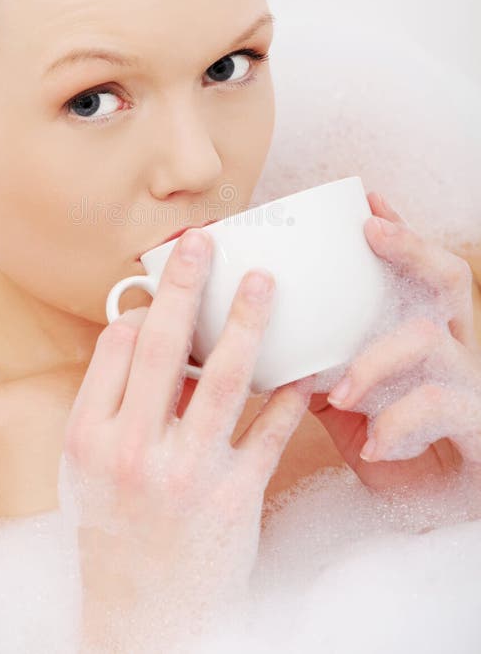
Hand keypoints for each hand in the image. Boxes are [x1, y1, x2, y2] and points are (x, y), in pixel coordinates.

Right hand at [62, 228, 310, 652]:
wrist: (143, 616)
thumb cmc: (114, 531)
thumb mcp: (86, 470)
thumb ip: (105, 402)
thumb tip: (137, 333)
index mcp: (91, 438)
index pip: (115, 349)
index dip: (143, 307)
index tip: (167, 278)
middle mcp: (135, 452)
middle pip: (162, 349)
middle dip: (186, 287)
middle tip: (204, 243)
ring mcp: (187, 474)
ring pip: (222, 380)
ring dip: (247, 323)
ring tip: (264, 281)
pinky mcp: (234, 498)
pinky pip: (269, 432)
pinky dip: (289, 395)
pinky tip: (304, 365)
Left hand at [308, 191, 480, 496]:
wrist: (437, 512)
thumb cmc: (393, 450)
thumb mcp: (349, 406)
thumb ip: (318, 370)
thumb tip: (256, 341)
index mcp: (418, 337)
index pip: (416, 272)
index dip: (399, 233)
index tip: (365, 202)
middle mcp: (449, 350)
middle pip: (446, 280)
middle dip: (410, 249)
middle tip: (372, 232)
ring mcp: (469, 385)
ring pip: (433, 342)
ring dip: (378, 361)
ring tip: (342, 391)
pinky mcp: (477, 426)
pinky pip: (444, 406)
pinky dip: (401, 422)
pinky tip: (376, 442)